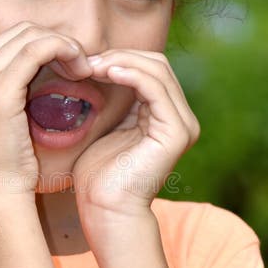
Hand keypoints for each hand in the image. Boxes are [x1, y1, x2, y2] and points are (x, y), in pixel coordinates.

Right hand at [0, 22, 91, 196]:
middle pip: (21, 30)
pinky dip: (65, 51)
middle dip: (56, 42)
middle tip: (79, 66)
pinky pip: (39, 49)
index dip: (43, 43)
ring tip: (82, 69)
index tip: (65, 64)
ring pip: (32, 35)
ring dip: (66, 46)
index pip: (8, 35)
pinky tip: (80, 72)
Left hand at [73, 49, 199, 225]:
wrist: (105, 211)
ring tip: (92, 65)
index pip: (151, 69)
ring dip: (122, 61)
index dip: (120, 58)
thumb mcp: (106, 127)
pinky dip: (131, 74)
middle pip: (158, 64)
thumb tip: (99, 64)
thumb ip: (113, 100)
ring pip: (158, 71)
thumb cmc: (98, 177)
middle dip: (121, 56)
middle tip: (87, 59)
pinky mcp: (176, 132)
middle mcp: (181, 119)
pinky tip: (107, 72)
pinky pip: (155, 88)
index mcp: (166, 117)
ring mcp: (182, 125)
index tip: (85, 60)